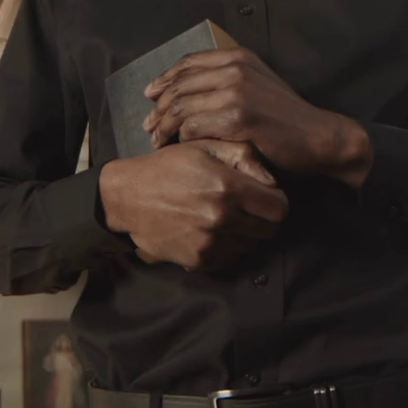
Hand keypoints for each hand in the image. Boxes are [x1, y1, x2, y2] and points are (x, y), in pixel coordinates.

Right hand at [98, 139, 289, 271]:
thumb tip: (272, 180)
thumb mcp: (205, 147)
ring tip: (224, 218)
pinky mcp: (199, 260)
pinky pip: (230, 258)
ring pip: (250, 246)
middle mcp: (222, 218)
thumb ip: (244, 157)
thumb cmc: (168, 167)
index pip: (279, 208)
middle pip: (269, 231)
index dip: (276, 202)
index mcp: (228, 188)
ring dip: (244, 234)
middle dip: (263, 219)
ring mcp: (210, 242)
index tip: (265, 197)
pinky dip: (226, 247)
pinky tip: (210, 231)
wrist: (128, 197)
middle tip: (247, 208)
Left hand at [142, 48, 373, 186]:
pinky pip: (194, 127)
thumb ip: (227, 80)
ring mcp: (236, 92)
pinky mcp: (238, 118)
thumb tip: (189, 88)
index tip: (150, 95)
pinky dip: (181, 138)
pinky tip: (178, 148)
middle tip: (147, 125)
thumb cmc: (286, 118)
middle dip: (158, 106)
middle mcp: (235, 69)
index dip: (164, 79)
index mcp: (238, 58)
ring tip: (156, 140)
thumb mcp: (257, 86)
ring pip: (181, 107)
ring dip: (163, 125)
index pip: (188, 64)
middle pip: (179, 85)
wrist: (318, 138)